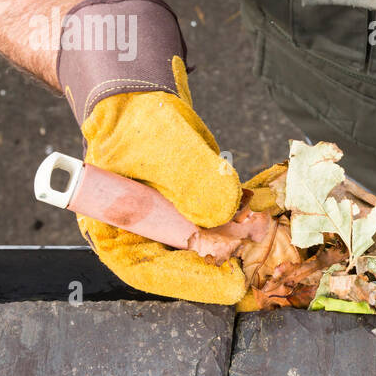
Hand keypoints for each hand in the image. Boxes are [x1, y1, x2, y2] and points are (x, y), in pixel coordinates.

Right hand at [59, 0, 244, 303]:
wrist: (139, 90)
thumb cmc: (131, 113)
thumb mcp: (157, 142)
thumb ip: (187, 176)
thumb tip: (222, 213)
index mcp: (109, 226)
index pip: (147, 269)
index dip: (190, 281)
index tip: (230, 286)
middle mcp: (139, 231)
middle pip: (182, 262)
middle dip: (223, 261)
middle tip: (260, 256)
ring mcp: (166, 221)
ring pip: (205, 245)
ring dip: (237, 241)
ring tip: (265, 232)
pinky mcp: (191, 207)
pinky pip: (219, 222)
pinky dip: (241, 220)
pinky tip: (262, 215)